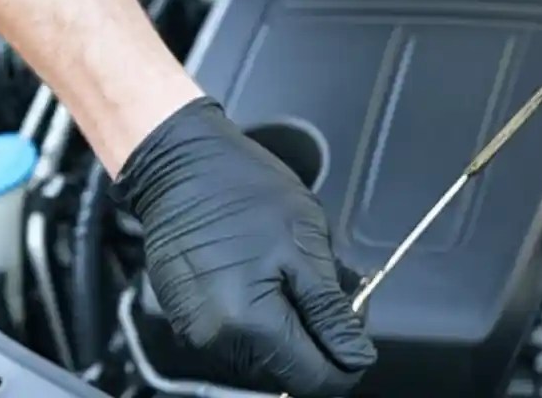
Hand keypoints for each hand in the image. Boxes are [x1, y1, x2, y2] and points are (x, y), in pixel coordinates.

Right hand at [112, 98, 374, 396]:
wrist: (182, 164)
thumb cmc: (244, 191)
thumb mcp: (307, 244)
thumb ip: (331, 312)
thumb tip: (355, 358)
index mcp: (250, 323)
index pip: (314, 380)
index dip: (346, 362)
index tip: (358, 335)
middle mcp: (216, 340)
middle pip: (289, 373)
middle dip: (320, 343)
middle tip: (335, 293)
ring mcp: (196, 332)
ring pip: (266, 359)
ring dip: (292, 331)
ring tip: (299, 278)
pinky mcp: (187, 318)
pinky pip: (239, 339)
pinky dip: (264, 319)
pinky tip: (271, 279)